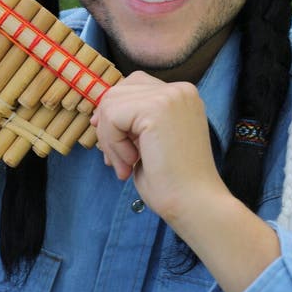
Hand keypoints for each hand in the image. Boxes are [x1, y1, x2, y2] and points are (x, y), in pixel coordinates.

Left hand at [91, 71, 281, 291]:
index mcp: (181, 94)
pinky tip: (131, 162)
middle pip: (118, 91)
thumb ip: (132, 121)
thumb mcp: (148, 140)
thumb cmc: (171, 181)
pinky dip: (113, 143)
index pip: (132, 86)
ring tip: (126, 165)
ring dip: (110, 139)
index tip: (111, 145)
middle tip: (117, 162)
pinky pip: (113, 116)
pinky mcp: (157, 108)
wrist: (194, 204)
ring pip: (111, 103)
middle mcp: (179, 89)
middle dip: (108, 128)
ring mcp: (170, 95)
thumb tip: (97, 115)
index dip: (114, 114)